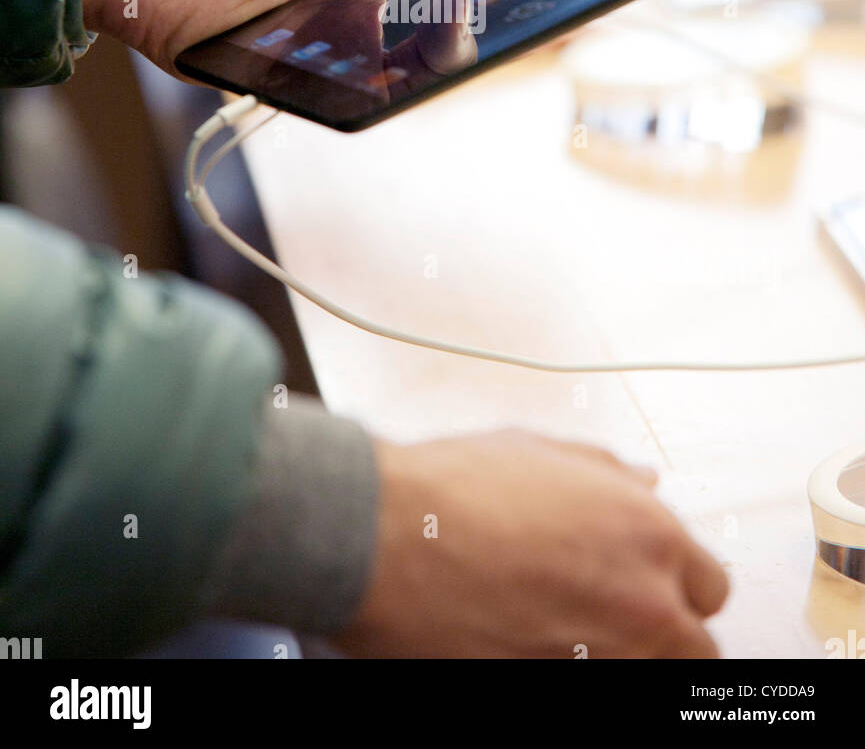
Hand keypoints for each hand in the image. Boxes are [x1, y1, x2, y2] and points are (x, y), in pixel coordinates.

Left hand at [81, 0, 444, 70]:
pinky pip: (330, 88)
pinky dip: (356, 88)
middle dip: (450, 26)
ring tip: (430, 50)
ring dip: (414, 62)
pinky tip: (374, 76)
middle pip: (421, 22)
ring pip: (385, 63)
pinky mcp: (282, 70)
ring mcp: (317, 32)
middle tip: (455, 19)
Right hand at [341, 430, 728, 657]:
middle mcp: (642, 600)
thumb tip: (643, 482)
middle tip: (613, 618)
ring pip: (651, 673)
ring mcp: (606, 657)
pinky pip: (597, 685)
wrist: (384, 539)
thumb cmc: (452, 490)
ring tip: (569, 631)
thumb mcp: (539, 452)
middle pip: (695, 648)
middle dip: (664, 633)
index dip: (675, 585)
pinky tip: (535, 641)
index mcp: (649, 533)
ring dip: (624, 654)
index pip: (708, 585)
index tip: (651, 587)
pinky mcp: (566, 688)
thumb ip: (606, 472)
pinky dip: (576, 666)